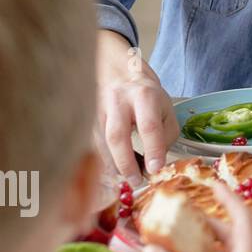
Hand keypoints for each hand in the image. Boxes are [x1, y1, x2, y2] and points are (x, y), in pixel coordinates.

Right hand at [95, 30, 176, 181]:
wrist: (116, 71)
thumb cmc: (145, 94)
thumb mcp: (166, 107)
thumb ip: (166, 134)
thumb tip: (155, 161)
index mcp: (144, 95)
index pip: (149, 126)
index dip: (153, 149)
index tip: (156, 169)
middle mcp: (117, 100)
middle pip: (117, 135)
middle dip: (125, 162)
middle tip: (136, 180)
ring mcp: (96, 108)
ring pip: (100, 142)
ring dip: (112, 164)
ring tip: (125, 176)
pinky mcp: (84, 118)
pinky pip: (90, 143)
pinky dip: (100, 159)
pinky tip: (110, 168)